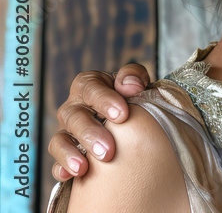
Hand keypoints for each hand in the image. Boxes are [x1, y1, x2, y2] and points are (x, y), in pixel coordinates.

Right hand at [48, 64, 149, 180]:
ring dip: (71, 154)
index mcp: (89, 86)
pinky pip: (57, 161)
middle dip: (90, 134)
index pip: (90, 89)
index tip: (122, 115)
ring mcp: (67, 131)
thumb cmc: (131, 97)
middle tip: (108, 151)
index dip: (105, 101)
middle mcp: (74, 107)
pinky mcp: (66, 152)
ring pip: (60, 140)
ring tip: (83, 167)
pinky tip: (71, 175)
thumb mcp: (135, 81)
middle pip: (74, 117)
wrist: (130, 119)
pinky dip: (62, 168)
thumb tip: (130, 85)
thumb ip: (133, 75)